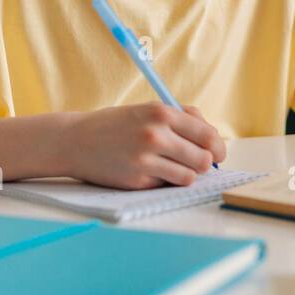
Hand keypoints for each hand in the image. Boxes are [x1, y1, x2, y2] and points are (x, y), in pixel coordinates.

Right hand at [61, 103, 226, 188]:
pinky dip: (166, 181)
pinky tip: (151, 172)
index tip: (219, 153)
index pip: (207, 135)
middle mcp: (155, 135)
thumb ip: (181, 118)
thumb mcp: (148, 109)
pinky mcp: (137, 181)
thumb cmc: (117, 124)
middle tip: (200, 164)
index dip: (218, 147)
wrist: (76, 140)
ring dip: (187, 174)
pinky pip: (167, 185)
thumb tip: (212, 137)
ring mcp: (146, 160)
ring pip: (189, 176)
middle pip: (204, 158)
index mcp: (162, 113)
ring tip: (173, 167)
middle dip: (206, 163)